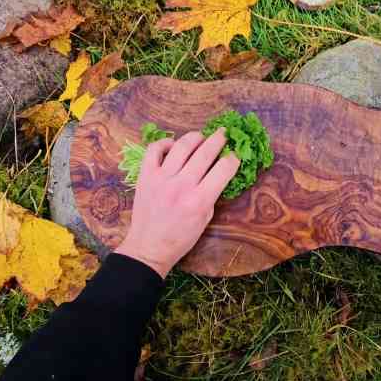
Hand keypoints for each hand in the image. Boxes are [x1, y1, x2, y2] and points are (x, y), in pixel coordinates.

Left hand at [115, 128, 239, 277]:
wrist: (149, 246)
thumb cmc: (180, 238)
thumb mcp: (205, 219)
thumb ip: (212, 195)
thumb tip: (218, 173)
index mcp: (200, 200)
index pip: (224, 169)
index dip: (233, 159)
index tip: (235, 155)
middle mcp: (182, 185)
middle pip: (205, 152)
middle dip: (218, 140)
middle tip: (223, 134)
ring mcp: (162, 178)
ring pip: (182, 146)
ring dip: (195, 137)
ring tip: (201, 136)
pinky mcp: (146, 175)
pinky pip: (155, 150)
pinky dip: (165, 143)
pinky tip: (173, 145)